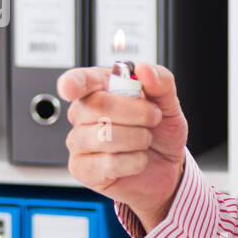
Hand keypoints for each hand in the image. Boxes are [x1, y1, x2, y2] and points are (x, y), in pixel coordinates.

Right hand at [59, 63, 187, 232]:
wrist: (167, 167)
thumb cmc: (160, 131)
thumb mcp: (168, 103)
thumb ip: (161, 81)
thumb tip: (144, 69)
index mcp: (99, 89)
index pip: (78, 81)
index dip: (72, 83)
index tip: (69, 88)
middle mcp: (83, 113)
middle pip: (97, 106)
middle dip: (136, 113)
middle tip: (153, 118)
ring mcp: (79, 142)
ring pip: (104, 136)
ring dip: (138, 139)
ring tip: (144, 140)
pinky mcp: (82, 169)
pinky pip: (107, 163)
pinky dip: (133, 161)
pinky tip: (137, 160)